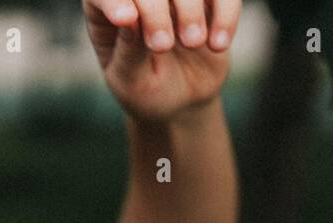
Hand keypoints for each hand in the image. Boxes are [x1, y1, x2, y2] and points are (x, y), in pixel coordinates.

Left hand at [83, 0, 239, 122]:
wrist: (182, 102)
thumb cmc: (147, 91)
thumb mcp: (132, 80)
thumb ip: (129, 50)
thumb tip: (130, 17)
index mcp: (107, 13)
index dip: (113, 0)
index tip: (126, 19)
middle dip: (154, 9)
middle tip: (162, 45)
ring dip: (190, 9)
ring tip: (192, 43)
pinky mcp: (209, 1)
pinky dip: (225, 14)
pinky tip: (217, 44)